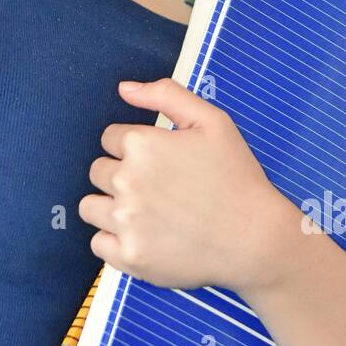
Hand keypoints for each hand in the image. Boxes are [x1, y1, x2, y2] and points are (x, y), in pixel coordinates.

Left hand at [78, 77, 295, 296]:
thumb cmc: (237, 178)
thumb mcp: (212, 121)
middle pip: (97, 171)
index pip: (109, 138)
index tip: (159, 162)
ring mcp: (125, 221)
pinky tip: (143, 237)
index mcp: (142, 145)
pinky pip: (98, 243)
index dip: (135, 148)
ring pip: (90, 207)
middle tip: (157, 189)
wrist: (255, 238)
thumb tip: (125, 89)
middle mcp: (126, 181)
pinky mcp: (129, 256)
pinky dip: (115, 241)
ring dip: (111, 207)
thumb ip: (166, 95)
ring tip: (146, 213)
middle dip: (121, 175)